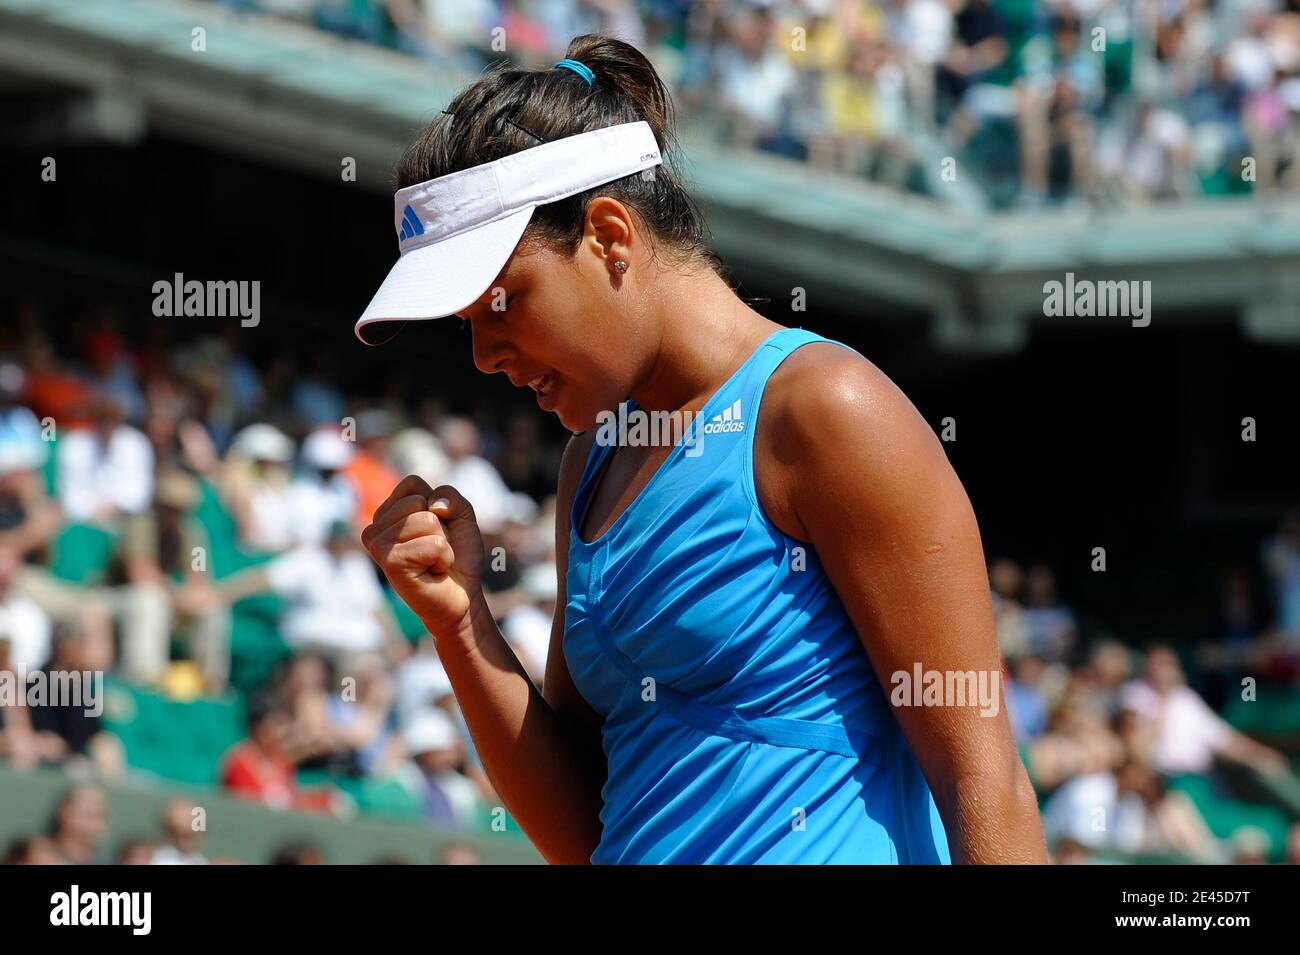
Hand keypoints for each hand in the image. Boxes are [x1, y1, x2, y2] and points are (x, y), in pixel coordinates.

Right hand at [362, 476, 485, 644]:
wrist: (461, 595)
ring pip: (426, 520)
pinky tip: (431, 572)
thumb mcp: (461, 515)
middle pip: (419, 502)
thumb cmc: (458, 555)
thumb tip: (433, 504)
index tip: (435, 530)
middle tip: (434, 550)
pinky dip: (443, 558)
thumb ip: (450, 495)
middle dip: (440, 526)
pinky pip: (432, 543)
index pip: (412, 483)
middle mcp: (375, 526)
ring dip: (442, 544)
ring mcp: (377, 544)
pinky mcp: (389, 561)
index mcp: (387, 512)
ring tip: (432, 561)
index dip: (437, 505)